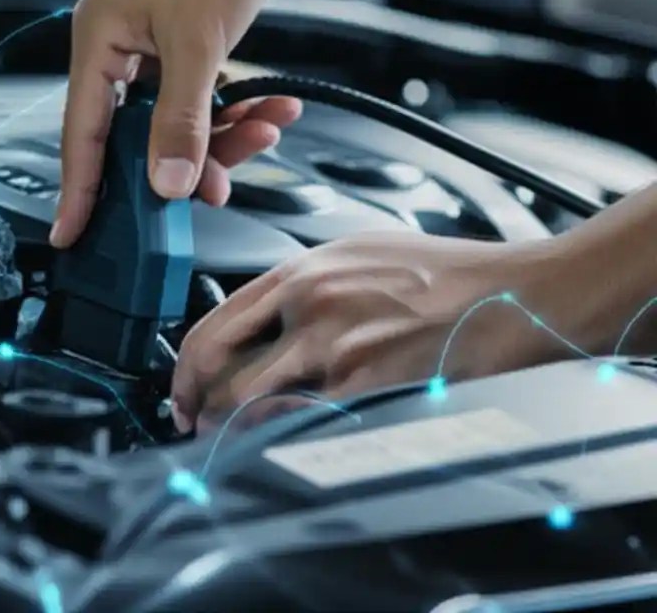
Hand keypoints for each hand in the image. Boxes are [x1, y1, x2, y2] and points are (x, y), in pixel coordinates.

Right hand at [51, 0, 311, 247]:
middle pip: (136, 135)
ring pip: (176, 121)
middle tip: (212, 188)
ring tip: (263, 132)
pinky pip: (201, 98)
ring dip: (222, 135)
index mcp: (98, 40)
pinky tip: (269, 109)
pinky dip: (234, 110)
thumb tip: (167, 184)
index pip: (81, 134)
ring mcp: (152, 45)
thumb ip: (183, 121)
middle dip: (183, 161)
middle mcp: (118, 46)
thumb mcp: (201, 43)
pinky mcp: (186, 43)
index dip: (79, 190)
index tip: (73, 235)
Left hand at [170, 232, 586, 433]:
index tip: (184, 390)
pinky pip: (297, 426)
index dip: (186, 368)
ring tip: (230, 444)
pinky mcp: (366, 388)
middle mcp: (309, 305)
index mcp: (303, 270)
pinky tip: (277, 448)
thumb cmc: (449, 275)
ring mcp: (335, 349)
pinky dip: (275, 442)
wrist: (517, 296)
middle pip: (218, 367)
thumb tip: (260, 320)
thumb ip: (304, 285)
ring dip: (228, 431)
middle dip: (196, 405)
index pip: (214, 323)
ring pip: (248, 403)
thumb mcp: (359, 254)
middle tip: (194, 425)